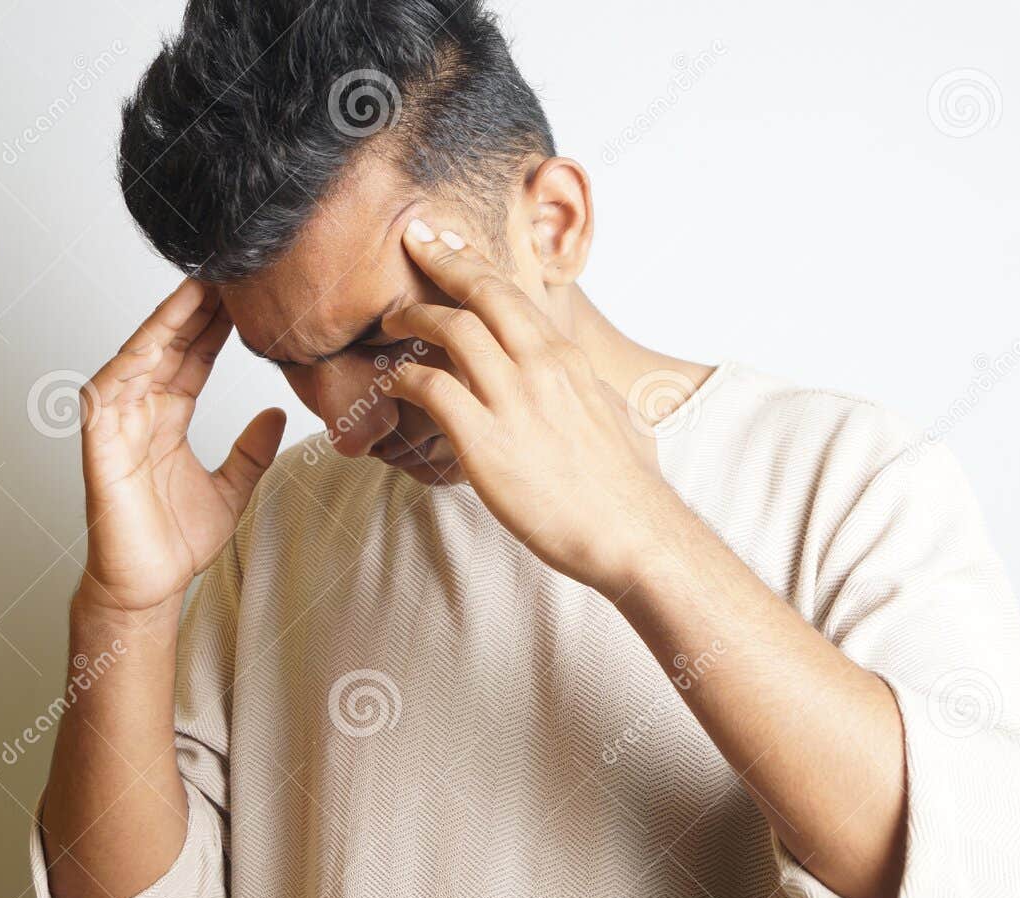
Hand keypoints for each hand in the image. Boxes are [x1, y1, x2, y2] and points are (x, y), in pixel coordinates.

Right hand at [78, 279, 285, 614]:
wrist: (148, 585)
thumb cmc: (175, 541)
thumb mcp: (232, 488)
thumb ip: (252, 450)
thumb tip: (276, 414)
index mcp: (167, 415)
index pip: (194, 354)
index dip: (218, 322)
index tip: (249, 291)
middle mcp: (139, 409)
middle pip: (169, 343)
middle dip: (198, 305)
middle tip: (230, 267)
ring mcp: (116, 421)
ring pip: (141, 355)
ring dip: (168, 320)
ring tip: (200, 285)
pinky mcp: (98, 440)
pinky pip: (112, 388)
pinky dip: (134, 359)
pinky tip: (157, 335)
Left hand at [380, 220, 683, 593]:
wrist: (629, 532)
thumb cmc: (625, 485)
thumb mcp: (614, 415)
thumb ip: (587, 389)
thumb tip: (583, 382)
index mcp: (568, 358)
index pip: (514, 293)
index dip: (474, 263)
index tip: (448, 246)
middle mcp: (541, 367)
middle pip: (482, 292)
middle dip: (441, 261)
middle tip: (410, 242)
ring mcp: (514, 401)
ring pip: (452, 330)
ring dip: (414, 316)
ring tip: (390, 319)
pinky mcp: (486, 441)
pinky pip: (432, 390)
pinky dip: (404, 379)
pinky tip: (391, 385)